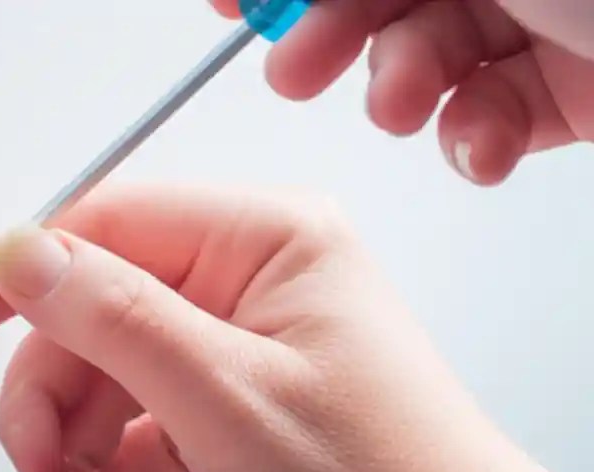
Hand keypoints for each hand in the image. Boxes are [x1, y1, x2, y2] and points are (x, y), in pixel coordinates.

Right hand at [0, 186, 508, 471]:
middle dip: (59, 428)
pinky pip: (135, 441)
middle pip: (86, 331)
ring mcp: (227, 348)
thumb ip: (113, 317)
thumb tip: (23, 253)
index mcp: (258, 240)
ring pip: (102, 398)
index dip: (8, 277)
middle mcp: (240, 282)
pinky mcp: (219, 407)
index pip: (97, 228)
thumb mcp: (226, 398)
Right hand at [210, 0, 593, 184]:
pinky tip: (482, 142)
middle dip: (321, 43)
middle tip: (293, 73)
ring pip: (418, 68)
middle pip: (361, 7)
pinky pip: (486, 119)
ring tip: (400, 106)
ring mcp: (523, 23)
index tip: (227, 12)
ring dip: (398, 95)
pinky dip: (472, 141)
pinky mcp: (561, 90)